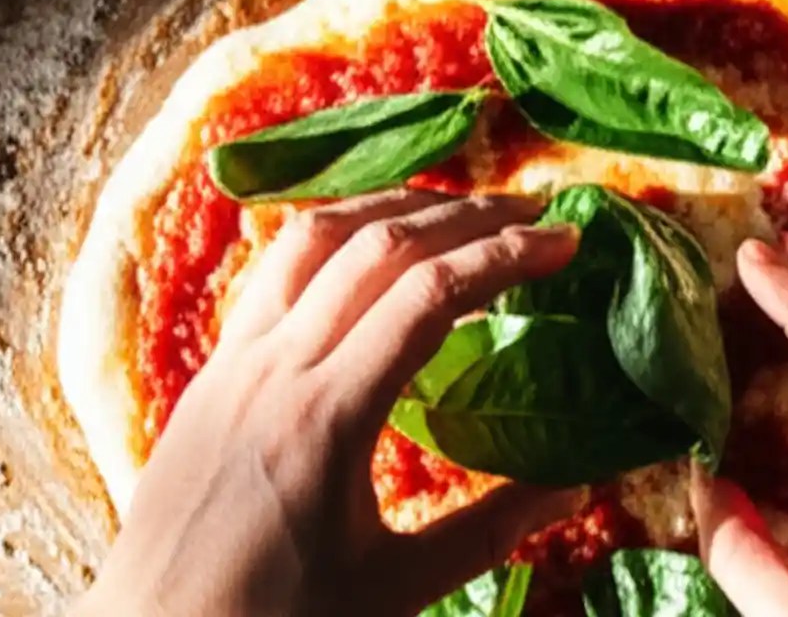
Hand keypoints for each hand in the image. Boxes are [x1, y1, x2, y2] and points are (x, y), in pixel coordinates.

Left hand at [76, 191, 584, 615]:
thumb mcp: (398, 586)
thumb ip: (493, 528)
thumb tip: (576, 487)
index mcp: (327, 414)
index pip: (429, 295)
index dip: (505, 256)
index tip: (564, 241)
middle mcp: (275, 365)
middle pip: (378, 246)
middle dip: (464, 216)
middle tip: (530, 212)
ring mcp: (233, 359)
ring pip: (314, 239)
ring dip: (392, 209)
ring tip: (454, 209)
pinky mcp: (210, 370)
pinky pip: (274, 272)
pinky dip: (333, 240)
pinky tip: (364, 253)